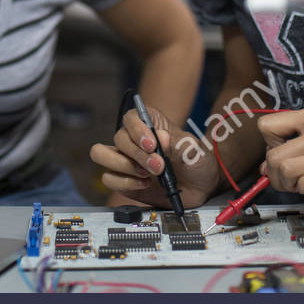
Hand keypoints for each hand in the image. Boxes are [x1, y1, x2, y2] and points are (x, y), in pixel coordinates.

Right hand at [90, 105, 218, 208]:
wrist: (201, 186)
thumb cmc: (197, 161)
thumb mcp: (193, 149)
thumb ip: (176, 142)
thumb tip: (160, 138)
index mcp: (149, 124)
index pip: (131, 117)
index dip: (137, 129)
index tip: (152, 144)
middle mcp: (134, 140)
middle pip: (118, 139)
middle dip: (137, 155)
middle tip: (159, 166)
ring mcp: (126, 160)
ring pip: (102, 155)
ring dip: (124, 166)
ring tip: (148, 175)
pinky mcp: (124, 180)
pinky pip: (109, 179)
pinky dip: (125, 183)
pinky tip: (144, 184)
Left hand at [258, 105, 303, 201]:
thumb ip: (295, 146)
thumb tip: (265, 167)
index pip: (267, 125)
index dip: (270, 146)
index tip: (283, 155)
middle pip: (273, 155)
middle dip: (275, 175)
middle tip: (289, 180)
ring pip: (286, 170)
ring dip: (289, 184)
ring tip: (302, 183)